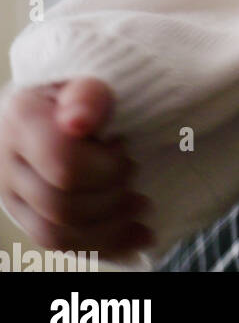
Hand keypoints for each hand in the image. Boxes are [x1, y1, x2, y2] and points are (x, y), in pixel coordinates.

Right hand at [0, 78, 154, 258]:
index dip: (105, 166)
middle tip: (134, 170)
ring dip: (110, 227)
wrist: (55, 100)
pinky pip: (60, 246)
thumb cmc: (78, 88)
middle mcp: (7, 162)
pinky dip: (104, 245)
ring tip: (140, 205)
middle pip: (62, 205)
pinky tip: (136, 235)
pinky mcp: (26, 216)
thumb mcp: (86, 76)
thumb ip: (88, 94)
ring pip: (57, 235)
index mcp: (21, 119)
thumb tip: (79, 120)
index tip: (123, 145)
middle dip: (111, 195)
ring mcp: (12, 194)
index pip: (64, 164)